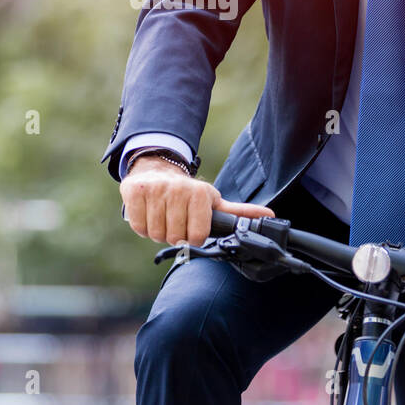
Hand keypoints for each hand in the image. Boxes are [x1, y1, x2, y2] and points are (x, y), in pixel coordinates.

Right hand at [120, 155, 272, 246]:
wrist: (156, 168)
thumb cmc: (188, 193)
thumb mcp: (213, 200)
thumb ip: (238, 212)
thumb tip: (271, 216)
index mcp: (199, 193)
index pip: (196, 236)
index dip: (193, 237)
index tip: (191, 226)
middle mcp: (177, 189)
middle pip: (174, 237)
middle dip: (174, 234)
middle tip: (175, 220)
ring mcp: (154, 189)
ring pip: (155, 233)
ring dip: (158, 230)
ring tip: (163, 215)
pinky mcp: (134, 191)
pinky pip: (139, 226)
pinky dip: (142, 225)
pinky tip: (149, 212)